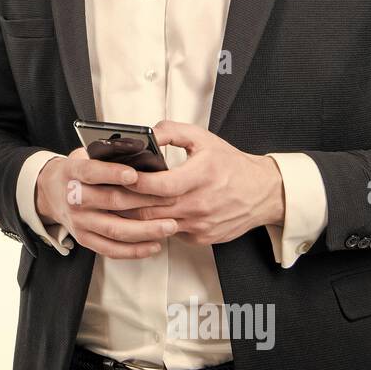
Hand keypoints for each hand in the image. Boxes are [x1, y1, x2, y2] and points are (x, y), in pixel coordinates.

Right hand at [33, 147, 177, 258]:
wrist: (50, 193)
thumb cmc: (78, 172)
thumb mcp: (84, 155)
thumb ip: (106, 155)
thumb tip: (142, 154)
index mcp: (73, 172)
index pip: (92, 172)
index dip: (113, 174)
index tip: (135, 174)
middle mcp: (74, 199)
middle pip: (111, 202)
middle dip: (145, 202)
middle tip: (172, 200)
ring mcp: (79, 222)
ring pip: (115, 230)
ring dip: (145, 230)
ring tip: (169, 226)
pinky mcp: (84, 239)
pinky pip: (111, 250)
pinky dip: (134, 250)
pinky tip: (154, 245)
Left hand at [121, 120, 284, 245]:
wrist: (263, 192)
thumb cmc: (231, 164)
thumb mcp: (203, 139)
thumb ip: (172, 131)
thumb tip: (147, 133)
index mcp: (201, 176)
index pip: (159, 185)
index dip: (135, 182)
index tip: (120, 176)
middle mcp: (200, 204)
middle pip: (151, 209)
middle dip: (125, 202)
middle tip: (107, 193)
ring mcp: (200, 224)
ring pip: (156, 225)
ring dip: (135, 216)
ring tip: (119, 204)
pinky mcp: (202, 238)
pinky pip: (170, 233)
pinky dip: (156, 224)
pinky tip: (146, 214)